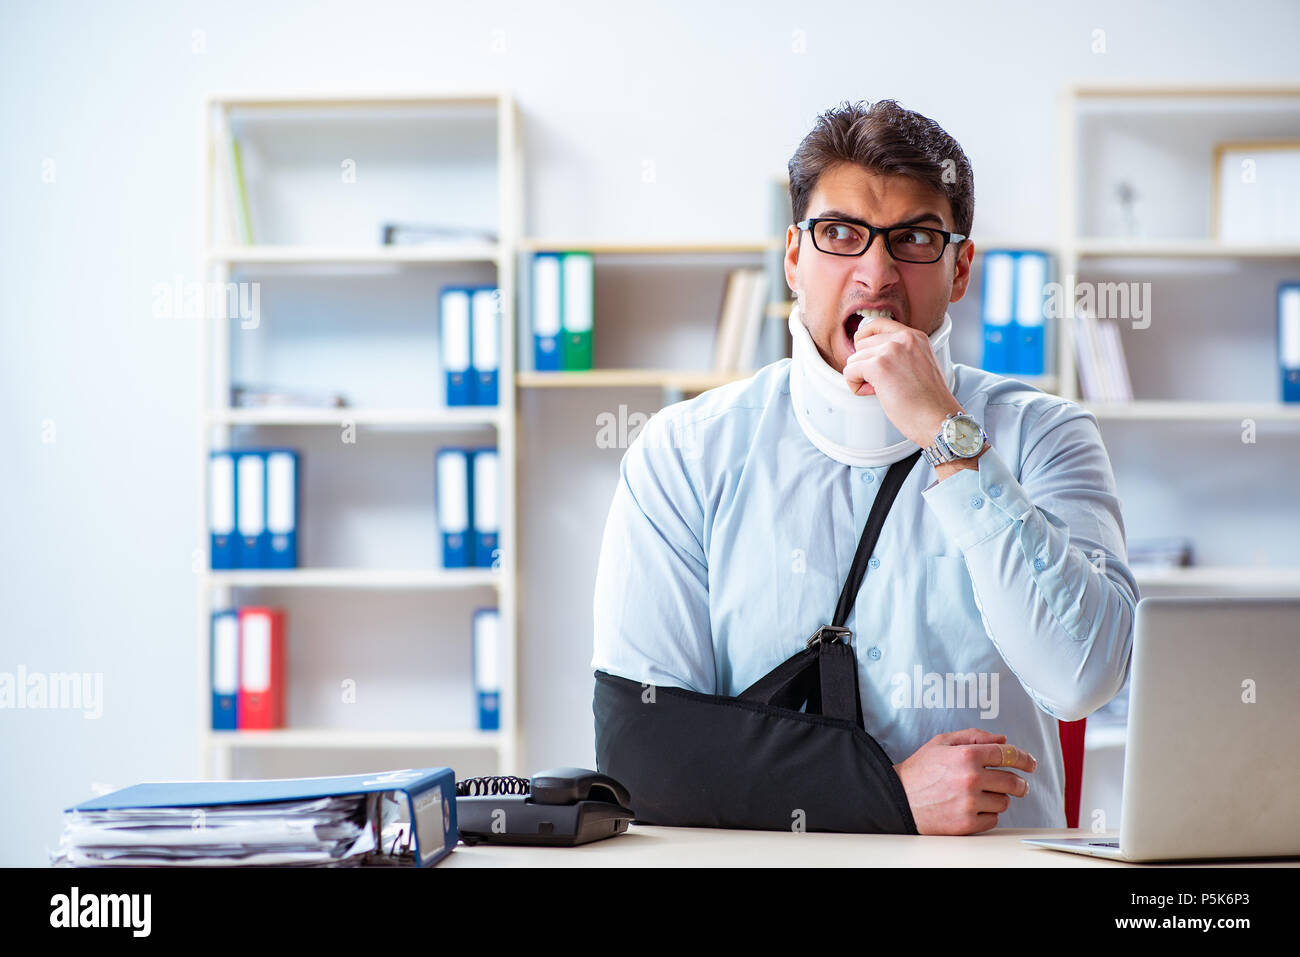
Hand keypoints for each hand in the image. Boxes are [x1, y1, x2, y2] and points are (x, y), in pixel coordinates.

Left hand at [842, 316, 960, 448]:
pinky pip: (849, 371)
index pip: (876, 325)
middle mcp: (903, 338)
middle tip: (883, 383)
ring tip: (883, 390)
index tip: (869, 360)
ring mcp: (890, 350)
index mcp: (915, 336)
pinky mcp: (879, 366)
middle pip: (861, 344)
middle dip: (865, 364)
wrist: (938, 419)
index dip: (866, 343)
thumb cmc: (930, 402)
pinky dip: (855, 386)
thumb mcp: (919, 364)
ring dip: (861, 377)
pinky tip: (873, 394)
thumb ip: (900, 354)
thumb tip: (870, 355)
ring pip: (853, 359)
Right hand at [891, 728, 1036, 834]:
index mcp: (966, 755)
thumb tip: (1003, 739)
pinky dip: (988, 814)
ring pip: (1004, 802)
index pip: (1007, 754)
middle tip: (1019, 784)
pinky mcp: (967, 824)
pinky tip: (974, 807)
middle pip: (1013, 781)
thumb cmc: (919, 770)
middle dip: (1020, 782)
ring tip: (984, 795)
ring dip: (999, 798)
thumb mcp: (942, 742)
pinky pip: (993, 819)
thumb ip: (974, 736)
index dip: (1024, 758)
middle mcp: (971, 779)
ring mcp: (970, 803)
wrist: (898, 798)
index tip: (1030, 763)